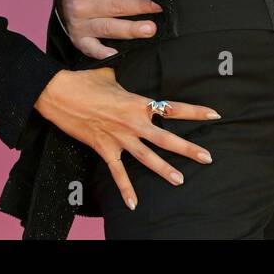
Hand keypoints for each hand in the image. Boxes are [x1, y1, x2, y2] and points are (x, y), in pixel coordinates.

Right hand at [33, 67, 218, 209]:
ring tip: (180, 180)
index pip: (172, 108)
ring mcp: (119, 137)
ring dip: (164, 170)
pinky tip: (133, 204)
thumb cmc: (84, 81)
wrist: (59, 92)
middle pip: (166, 138)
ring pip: (147, 158)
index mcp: (138, 102)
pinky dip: (125, 189)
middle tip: (207, 157)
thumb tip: (131, 70)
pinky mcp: (104, 148)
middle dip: (188, 149)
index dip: (195, 112)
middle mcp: (133, 122)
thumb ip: (126, 82)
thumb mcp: (111, 75)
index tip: (214, 115)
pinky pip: (117, 173)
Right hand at [61, 0, 161, 59]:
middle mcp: (80, 4)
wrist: (61, 0)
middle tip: (160, 5)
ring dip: (130, 29)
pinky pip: (91, 48)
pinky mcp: (80, 40)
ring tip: (151, 29)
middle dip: (139, 5)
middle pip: (115, 5)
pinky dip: (102, 53)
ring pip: (108, 27)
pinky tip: (116, 55)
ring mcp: (80, 24)